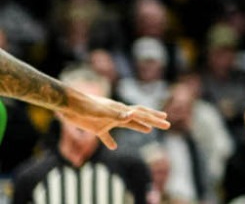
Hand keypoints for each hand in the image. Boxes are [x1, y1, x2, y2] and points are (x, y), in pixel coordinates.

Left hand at [55, 92, 171, 149]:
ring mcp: (108, 121)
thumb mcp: (103, 112)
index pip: (142, 114)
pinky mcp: (96, 127)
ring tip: (148, 130)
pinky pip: (106, 136)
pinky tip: (114, 147)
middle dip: (153, 121)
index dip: (154, 117)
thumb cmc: (85, 107)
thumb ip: (117, 114)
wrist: (68, 105)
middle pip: (139, 117)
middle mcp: (118, 114)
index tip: (166, 120)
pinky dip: (111, 141)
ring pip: (127, 124)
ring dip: (138, 127)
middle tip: (166, 124)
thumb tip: (132, 115)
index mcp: (121, 110)